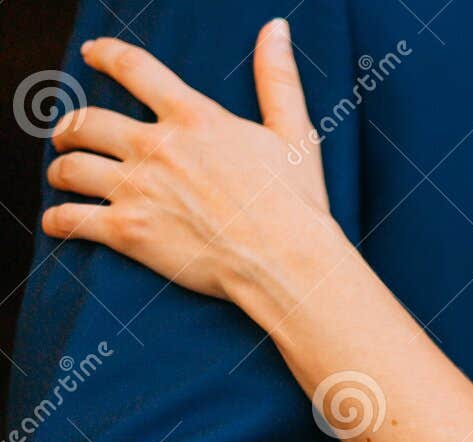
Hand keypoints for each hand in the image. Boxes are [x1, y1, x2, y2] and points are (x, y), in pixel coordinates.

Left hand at [42, 23, 338, 301]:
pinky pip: (72, 220)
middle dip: (70, 126)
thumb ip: (277, 78)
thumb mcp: (294, 133)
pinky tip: (58, 221)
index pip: (133, 68)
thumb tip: (277, 29)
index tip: (92, 54)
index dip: (105, 55)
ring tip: (63, 174)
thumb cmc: (296, 203)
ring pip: (71, 167)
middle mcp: (157, 147)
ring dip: (60, 169)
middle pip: (87, 121)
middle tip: (69, 134)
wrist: (288, 262)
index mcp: (193, 118)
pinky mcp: (130, 232)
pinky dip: (57, 220)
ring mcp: (139, 189)